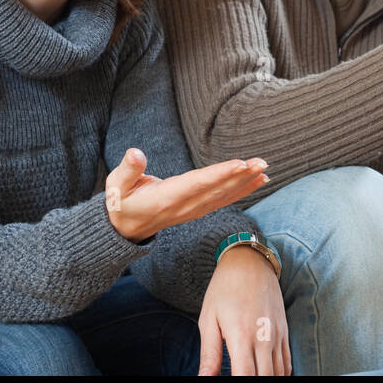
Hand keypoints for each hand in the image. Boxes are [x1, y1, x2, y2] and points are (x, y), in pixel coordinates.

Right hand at [105, 149, 269, 242]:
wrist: (124, 229)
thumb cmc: (121, 202)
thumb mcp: (117, 186)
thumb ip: (128, 170)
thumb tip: (136, 153)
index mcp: (165, 199)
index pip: (197, 185)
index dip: (219, 175)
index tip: (239, 164)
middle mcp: (183, 206)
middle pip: (216, 190)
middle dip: (240, 176)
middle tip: (261, 163)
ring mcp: (192, 210)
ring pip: (223, 196)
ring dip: (245, 183)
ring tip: (265, 170)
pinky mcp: (197, 209)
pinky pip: (223, 200)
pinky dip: (242, 190)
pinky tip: (258, 181)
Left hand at [197, 245, 290, 375]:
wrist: (250, 262)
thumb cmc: (224, 289)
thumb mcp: (208, 320)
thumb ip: (209, 355)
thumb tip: (204, 379)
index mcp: (241, 336)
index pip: (245, 378)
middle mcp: (264, 338)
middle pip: (264, 379)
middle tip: (240, 377)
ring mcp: (277, 335)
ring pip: (279, 374)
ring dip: (267, 380)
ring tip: (252, 375)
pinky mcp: (284, 331)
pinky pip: (287, 362)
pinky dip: (279, 375)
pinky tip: (267, 375)